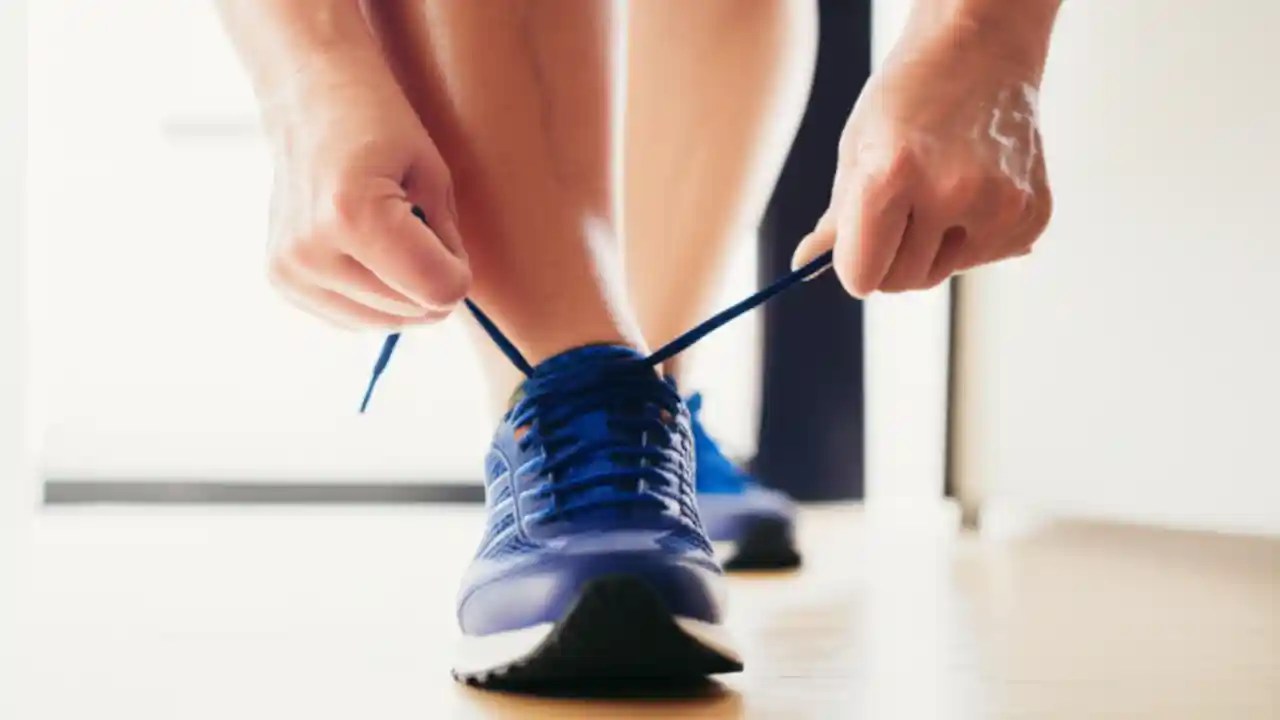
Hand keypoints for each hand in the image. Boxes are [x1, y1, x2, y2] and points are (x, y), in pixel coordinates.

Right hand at [263, 64, 469, 328]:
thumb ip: (447, 246)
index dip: (458, 269)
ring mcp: (290, 270)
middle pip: (413, 312)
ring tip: (385, 236)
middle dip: (429, 279)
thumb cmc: (380, 127)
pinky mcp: (281, 282)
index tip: (444, 234)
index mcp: (353, 215)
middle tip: (415, 227)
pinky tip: (364, 251)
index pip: (438, 291)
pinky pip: (354, 318)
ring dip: (402, 292)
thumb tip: (445, 299)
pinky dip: (374, 297)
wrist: (310, 98)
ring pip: (385, 323)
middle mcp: (312, 251)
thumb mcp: (434, 178)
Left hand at [793, 12, 1053, 295]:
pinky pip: (980, 261)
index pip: (861, 275)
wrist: (980, 50)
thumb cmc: (908, 98)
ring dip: (930, 249)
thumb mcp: (858, 148)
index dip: (854, 262)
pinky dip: (969, 239)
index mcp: (894, 174)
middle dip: (890, 257)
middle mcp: (953, 193)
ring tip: (937, 191)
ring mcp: (1001, 207)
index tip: (858, 244)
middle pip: (901, 281)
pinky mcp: (1032, 217)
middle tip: (898, 210)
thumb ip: (838, 217)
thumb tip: (805, 264)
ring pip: (940, 274)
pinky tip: (972, 190)